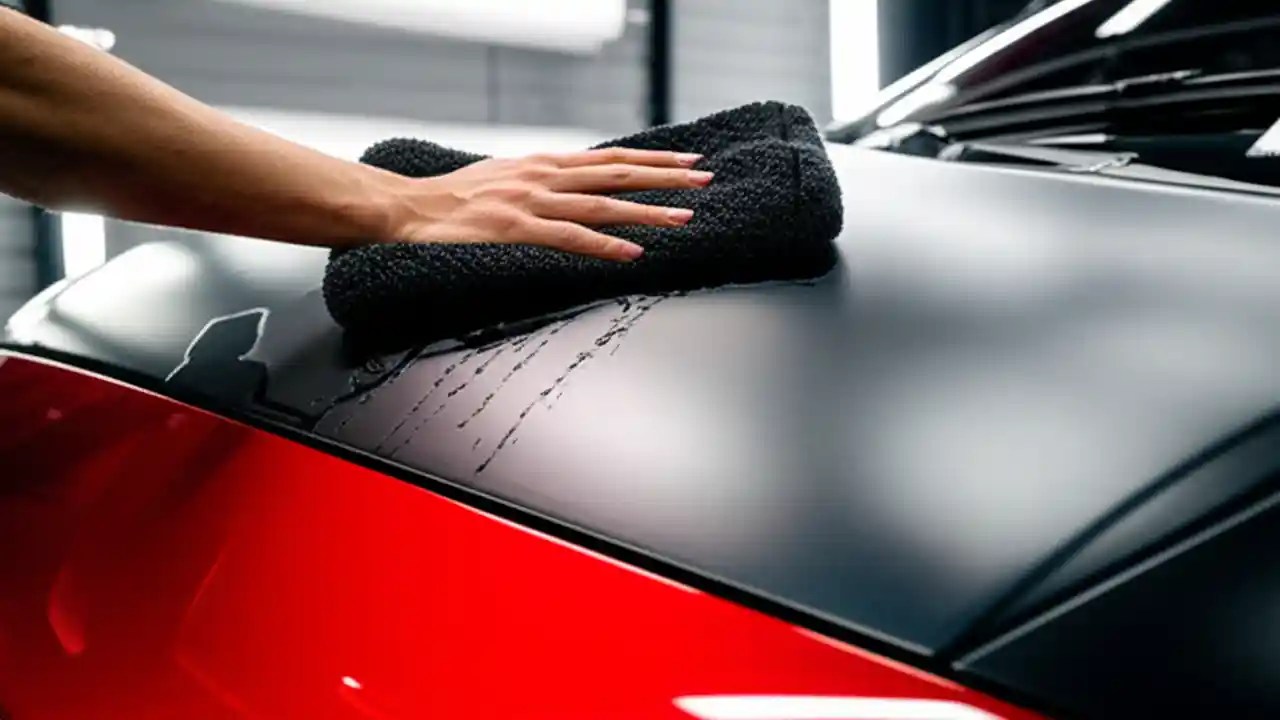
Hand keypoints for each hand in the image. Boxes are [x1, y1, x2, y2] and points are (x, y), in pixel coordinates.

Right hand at [378, 148, 712, 260]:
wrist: (405, 209)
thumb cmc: (452, 200)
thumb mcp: (504, 179)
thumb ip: (541, 183)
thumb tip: (573, 189)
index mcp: (542, 164)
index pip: (608, 158)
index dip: (650, 160)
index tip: (685, 161)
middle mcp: (543, 176)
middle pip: (616, 173)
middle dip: (665, 176)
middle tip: (704, 178)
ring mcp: (530, 202)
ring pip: (602, 205)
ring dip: (647, 211)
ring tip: (684, 216)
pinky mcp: (515, 230)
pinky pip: (569, 238)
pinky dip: (604, 246)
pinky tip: (633, 252)